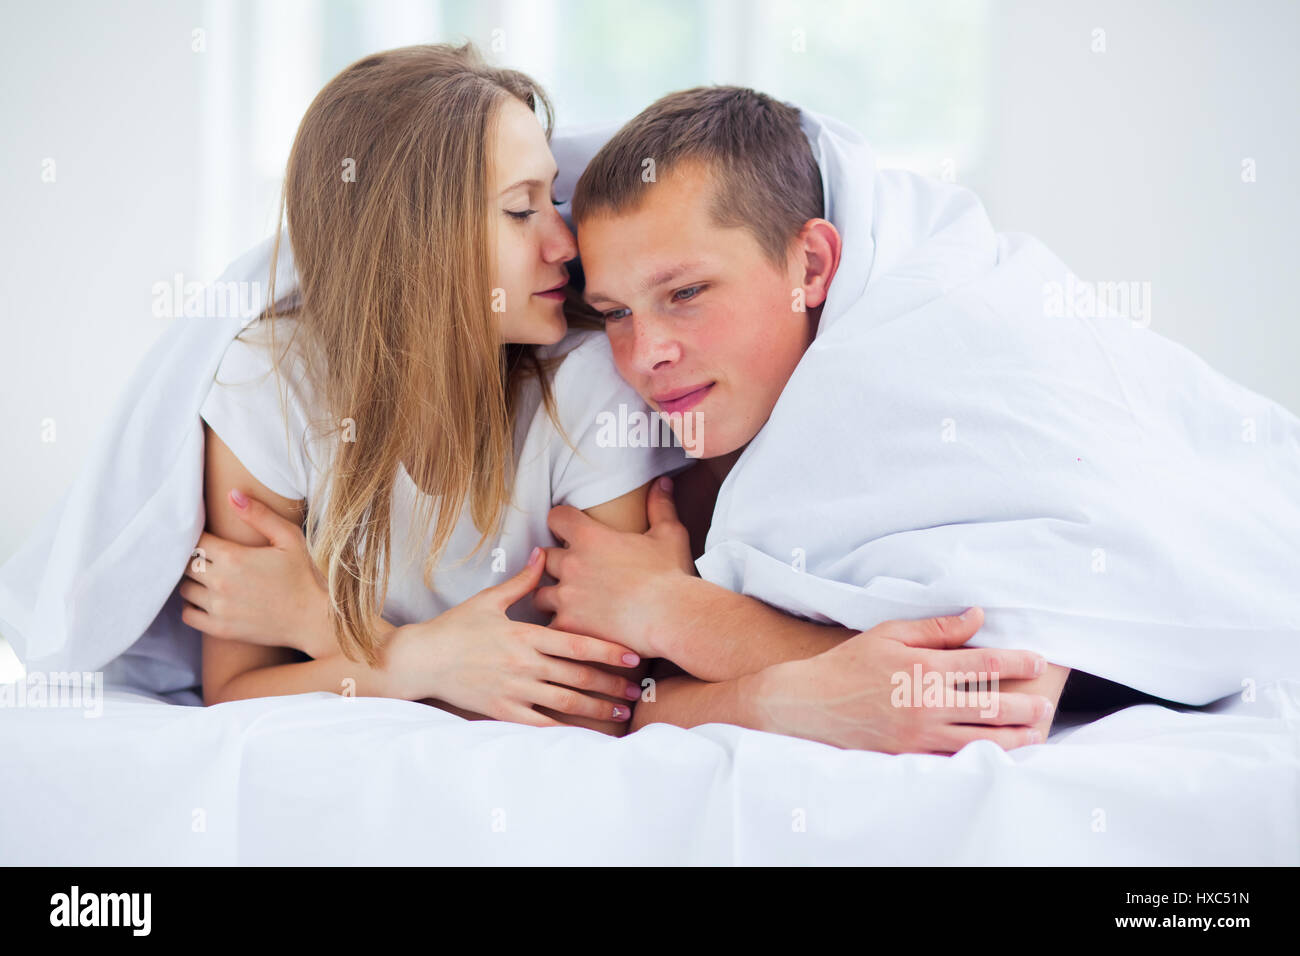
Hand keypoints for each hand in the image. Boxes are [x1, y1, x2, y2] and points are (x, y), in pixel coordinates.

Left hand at [180, 490, 333, 658]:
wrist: (315, 619)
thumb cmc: (305, 576)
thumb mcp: (289, 539)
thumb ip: (259, 515)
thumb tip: (231, 494)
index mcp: (233, 557)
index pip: (195, 540)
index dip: (199, 536)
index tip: (210, 538)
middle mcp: (220, 582)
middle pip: (185, 563)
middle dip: (194, 558)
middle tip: (210, 557)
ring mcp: (218, 607)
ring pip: (184, 588)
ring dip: (193, 581)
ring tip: (209, 577)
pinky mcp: (220, 629)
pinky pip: (187, 615)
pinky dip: (191, 606)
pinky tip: (207, 599)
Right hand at [388, 546, 645, 727]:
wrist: (421, 659)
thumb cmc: (456, 626)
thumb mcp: (489, 599)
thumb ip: (522, 581)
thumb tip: (542, 552)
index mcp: (524, 635)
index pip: (575, 644)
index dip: (607, 650)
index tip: (633, 656)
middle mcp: (524, 663)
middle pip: (577, 675)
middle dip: (610, 683)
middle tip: (636, 690)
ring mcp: (513, 689)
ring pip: (564, 701)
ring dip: (596, 708)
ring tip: (620, 712)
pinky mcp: (502, 710)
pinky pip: (539, 723)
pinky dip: (563, 728)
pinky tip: (584, 732)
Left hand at [535, 476, 693, 657]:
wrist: (671, 618)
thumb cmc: (671, 576)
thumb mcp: (669, 534)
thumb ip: (660, 506)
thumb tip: (662, 482)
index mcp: (589, 538)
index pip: (557, 518)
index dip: (561, 521)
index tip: (568, 529)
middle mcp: (571, 565)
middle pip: (544, 557)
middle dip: (555, 562)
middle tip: (572, 570)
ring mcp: (566, 597)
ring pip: (539, 594)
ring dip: (551, 596)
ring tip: (568, 603)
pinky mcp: (568, 626)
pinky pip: (549, 626)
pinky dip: (558, 628)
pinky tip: (570, 630)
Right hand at [745, 608, 1056, 753]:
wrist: (811, 704)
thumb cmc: (849, 664)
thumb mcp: (890, 634)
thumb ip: (936, 628)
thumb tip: (977, 616)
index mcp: (923, 667)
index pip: (984, 662)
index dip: (1017, 660)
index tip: (1037, 660)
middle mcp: (926, 702)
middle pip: (991, 705)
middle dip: (1025, 705)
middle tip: (1045, 704)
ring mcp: (919, 733)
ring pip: (980, 738)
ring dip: (1014, 737)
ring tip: (1036, 733)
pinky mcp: (910, 754)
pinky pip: (955, 758)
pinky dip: (982, 755)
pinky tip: (999, 754)